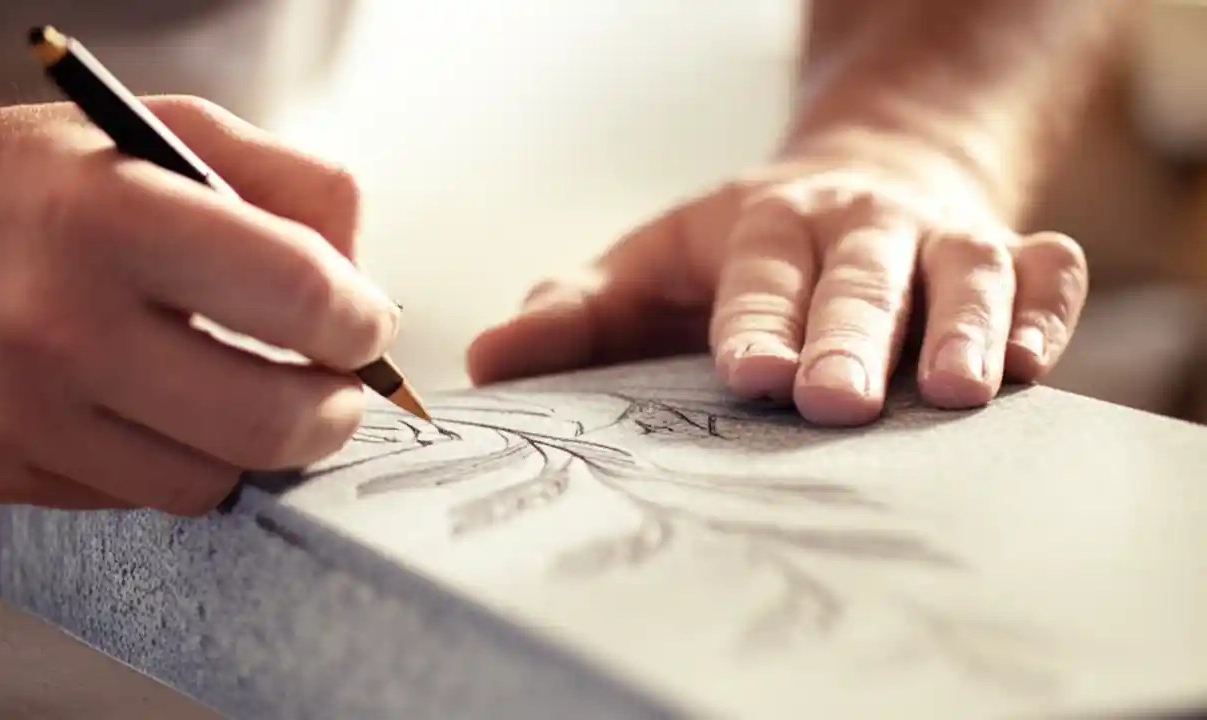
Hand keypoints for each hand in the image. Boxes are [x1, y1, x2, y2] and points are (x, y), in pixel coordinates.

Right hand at [0, 97, 396, 513]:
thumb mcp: (167, 131)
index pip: (299, 294)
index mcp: (112, 215)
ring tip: (255, 394)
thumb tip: (364, 283)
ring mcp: (17, 410)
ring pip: (213, 481)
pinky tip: (165, 409)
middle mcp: (56, 322)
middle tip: (337, 386)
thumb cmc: (40, 181)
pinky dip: (179, 460)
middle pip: (269, 420)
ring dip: (258, 444)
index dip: (362, 321)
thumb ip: (293, 185)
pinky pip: (139, 498)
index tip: (368, 325)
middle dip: (335, 410)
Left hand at [468, 134, 1086, 425]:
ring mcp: (941, 240)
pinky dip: (1048, 312)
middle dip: (849, 333)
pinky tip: (1032, 363)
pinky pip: (1044, 275)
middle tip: (834, 400)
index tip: (746, 370)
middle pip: (860, 274)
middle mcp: (859, 228)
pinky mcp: (1009, 255)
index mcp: (767, 227)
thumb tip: (484, 361)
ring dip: (961, 326)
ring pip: (963, 272)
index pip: (759, 273)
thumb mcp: (651, 267)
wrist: (862, 179)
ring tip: (953, 391)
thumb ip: (575, 314)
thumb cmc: (745, 249)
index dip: (756, 318)